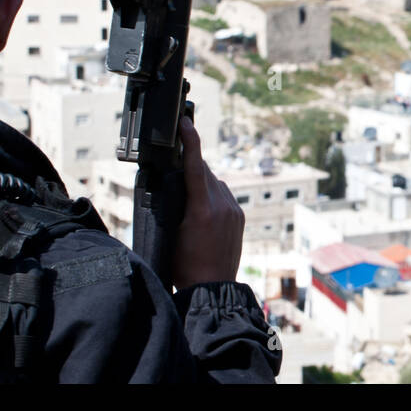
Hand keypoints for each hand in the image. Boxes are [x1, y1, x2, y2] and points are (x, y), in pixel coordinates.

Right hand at [172, 116, 244, 290]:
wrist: (212, 287)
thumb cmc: (184, 265)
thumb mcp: (171, 232)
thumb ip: (177, 204)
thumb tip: (178, 182)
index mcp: (202, 209)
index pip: (195, 166)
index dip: (190, 141)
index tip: (185, 123)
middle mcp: (223, 205)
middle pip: (205, 171)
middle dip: (191, 166)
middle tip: (175, 164)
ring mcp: (234, 210)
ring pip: (216, 182)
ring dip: (202, 182)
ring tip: (188, 197)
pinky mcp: (239, 216)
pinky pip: (225, 195)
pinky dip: (213, 194)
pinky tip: (202, 206)